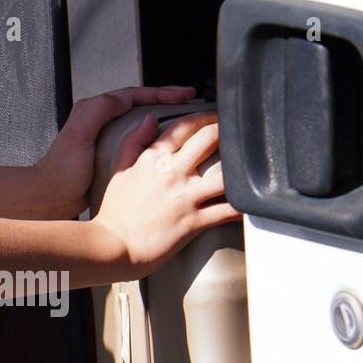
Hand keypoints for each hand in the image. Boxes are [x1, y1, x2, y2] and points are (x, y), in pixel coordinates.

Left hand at [34, 84, 200, 217]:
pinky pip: (138, 137)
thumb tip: (123, 98)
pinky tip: (166, 142)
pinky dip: (154, 135)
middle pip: (141, 102)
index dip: (162, 92)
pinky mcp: (110, 152)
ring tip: (183, 115)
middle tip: (190, 99)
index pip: (136, 94)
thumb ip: (98, 110)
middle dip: (167, 98)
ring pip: (141, 118)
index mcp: (95, 109)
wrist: (53, 196)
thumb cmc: (63, 170)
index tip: (183, 94)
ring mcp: (106, 136)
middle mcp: (101, 119)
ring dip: (163, 115)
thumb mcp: (80, 133)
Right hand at [92, 111, 241, 277]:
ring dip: (239, 169)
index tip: (212, 118)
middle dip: (226, 131)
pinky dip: (242, 207)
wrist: (112, 246)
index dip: (203, 116)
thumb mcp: (118, 171)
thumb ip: (133, 142)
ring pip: (225, 174)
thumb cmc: (115, 213)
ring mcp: (185, 197)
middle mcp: (172, 173)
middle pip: (209, 139)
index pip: (183, 126)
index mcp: (154, 159)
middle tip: (235, 133)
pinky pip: (227, 211)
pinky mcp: (194, 222)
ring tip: (248, 167)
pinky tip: (251, 203)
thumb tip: (148, 119)